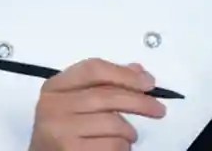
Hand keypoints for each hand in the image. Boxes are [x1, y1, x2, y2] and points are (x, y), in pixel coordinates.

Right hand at [28, 58, 167, 150]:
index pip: (93, 69)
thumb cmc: (62, 131)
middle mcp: (53, 106)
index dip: (124, 73)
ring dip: (129, 132)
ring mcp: (60, 131)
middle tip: (158, 109)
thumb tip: (138, 71)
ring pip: (112, 124)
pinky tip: (119, 148)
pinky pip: (111, 146)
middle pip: (106, 95)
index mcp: (54, 87)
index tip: (148, 82)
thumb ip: (104, 85)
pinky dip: (122, 148)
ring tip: (129, 136)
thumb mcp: (74, 103)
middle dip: (139, 101)